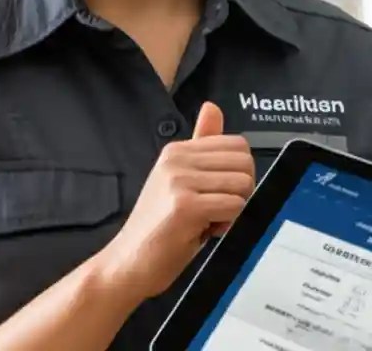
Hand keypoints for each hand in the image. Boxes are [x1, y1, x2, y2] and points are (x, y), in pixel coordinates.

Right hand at [100, 102, 254, 299]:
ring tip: (206, 221)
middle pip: (245, 163)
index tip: (216, 195)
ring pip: (243, 184)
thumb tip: (212, 107)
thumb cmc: (158, 229)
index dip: (237, 175)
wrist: (127, 264)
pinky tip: (204, 231)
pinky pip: (234, 206)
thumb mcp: (181, 181)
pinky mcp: (185, 205)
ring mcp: (180, 180)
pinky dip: (228, 223)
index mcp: (177, 150)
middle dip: (241, 191)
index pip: (237, 145)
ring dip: (234, 210)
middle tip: (215, 211)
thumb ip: (201, 146)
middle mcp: (177, 159)